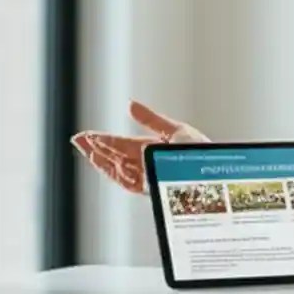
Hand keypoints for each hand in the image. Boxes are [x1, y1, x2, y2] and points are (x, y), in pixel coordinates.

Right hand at [71, 101, 208, 193]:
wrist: (215, 168)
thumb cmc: (201, 151)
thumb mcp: (175, 129)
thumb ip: (150, 119)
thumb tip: (129, 105)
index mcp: (151, 152)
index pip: (121, 146)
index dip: (102, 140)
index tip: (85, 135)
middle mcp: (147, 167)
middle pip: (115, 159)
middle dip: (95, 150)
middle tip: (78, 140)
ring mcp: (149, 179)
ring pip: (118, 171)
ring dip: (101, 160)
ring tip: (87, 148)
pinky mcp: (154, 188)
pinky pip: (130, 182)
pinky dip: (116, 172)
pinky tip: (107, 161)